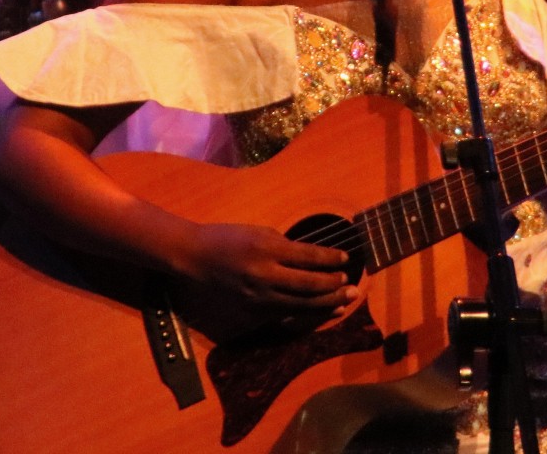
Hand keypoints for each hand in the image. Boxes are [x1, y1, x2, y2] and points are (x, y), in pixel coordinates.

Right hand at [174, 222, 355, 325]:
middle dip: (335, 286)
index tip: (346, 259)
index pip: (309, 256)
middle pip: (309, 285)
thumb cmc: (228, 238)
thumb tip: (313, 258)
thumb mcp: (259, 232)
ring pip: (301, 304)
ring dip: (327, 303)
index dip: (331, 259)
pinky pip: (286, 314)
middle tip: (352, 285)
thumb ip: (285, 246)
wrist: (194, 258)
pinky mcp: (252, 311)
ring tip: (345, 300)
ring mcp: (258, 297)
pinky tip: (323, 310)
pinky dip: (307, 313)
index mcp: (267, 249)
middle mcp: (264, 275)